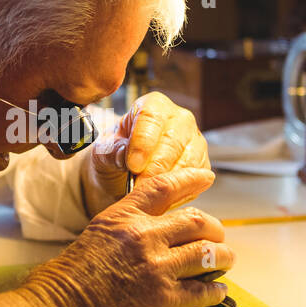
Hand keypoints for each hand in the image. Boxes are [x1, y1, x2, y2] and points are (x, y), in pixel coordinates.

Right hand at [21, 167, 234, 306]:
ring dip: (223, 258)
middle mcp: (143, 236)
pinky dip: (215, 291)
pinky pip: (203, 291)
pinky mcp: (163, 300)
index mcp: (122, 218)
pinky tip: (217, 292)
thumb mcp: (92, 239)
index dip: (190, 179)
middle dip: (214, 229)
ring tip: (226, 263)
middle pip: (197, 220)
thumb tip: (138, 239)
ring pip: (209, 254)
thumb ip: (121, 233)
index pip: (164, 187)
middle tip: (218, 238)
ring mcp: (156, 267)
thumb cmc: (61, 283)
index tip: (207, 176)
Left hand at [80, 92, 209, 215]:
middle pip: (173, 141)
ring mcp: (194, 141)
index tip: (133, 165)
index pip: (151, 117)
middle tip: (139, 186)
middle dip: (155, 167)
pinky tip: (163, 199)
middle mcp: (179, 119)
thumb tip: (123, 154)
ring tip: (148, 196)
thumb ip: (110, 151)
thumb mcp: (103, 152)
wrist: (123, 175)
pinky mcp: (202, 165)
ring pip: (189, 160)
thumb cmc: (115, 156)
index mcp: (153, 106)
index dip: (143, 142)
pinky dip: (180, 191)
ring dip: (168, 181)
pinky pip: (197, 179)